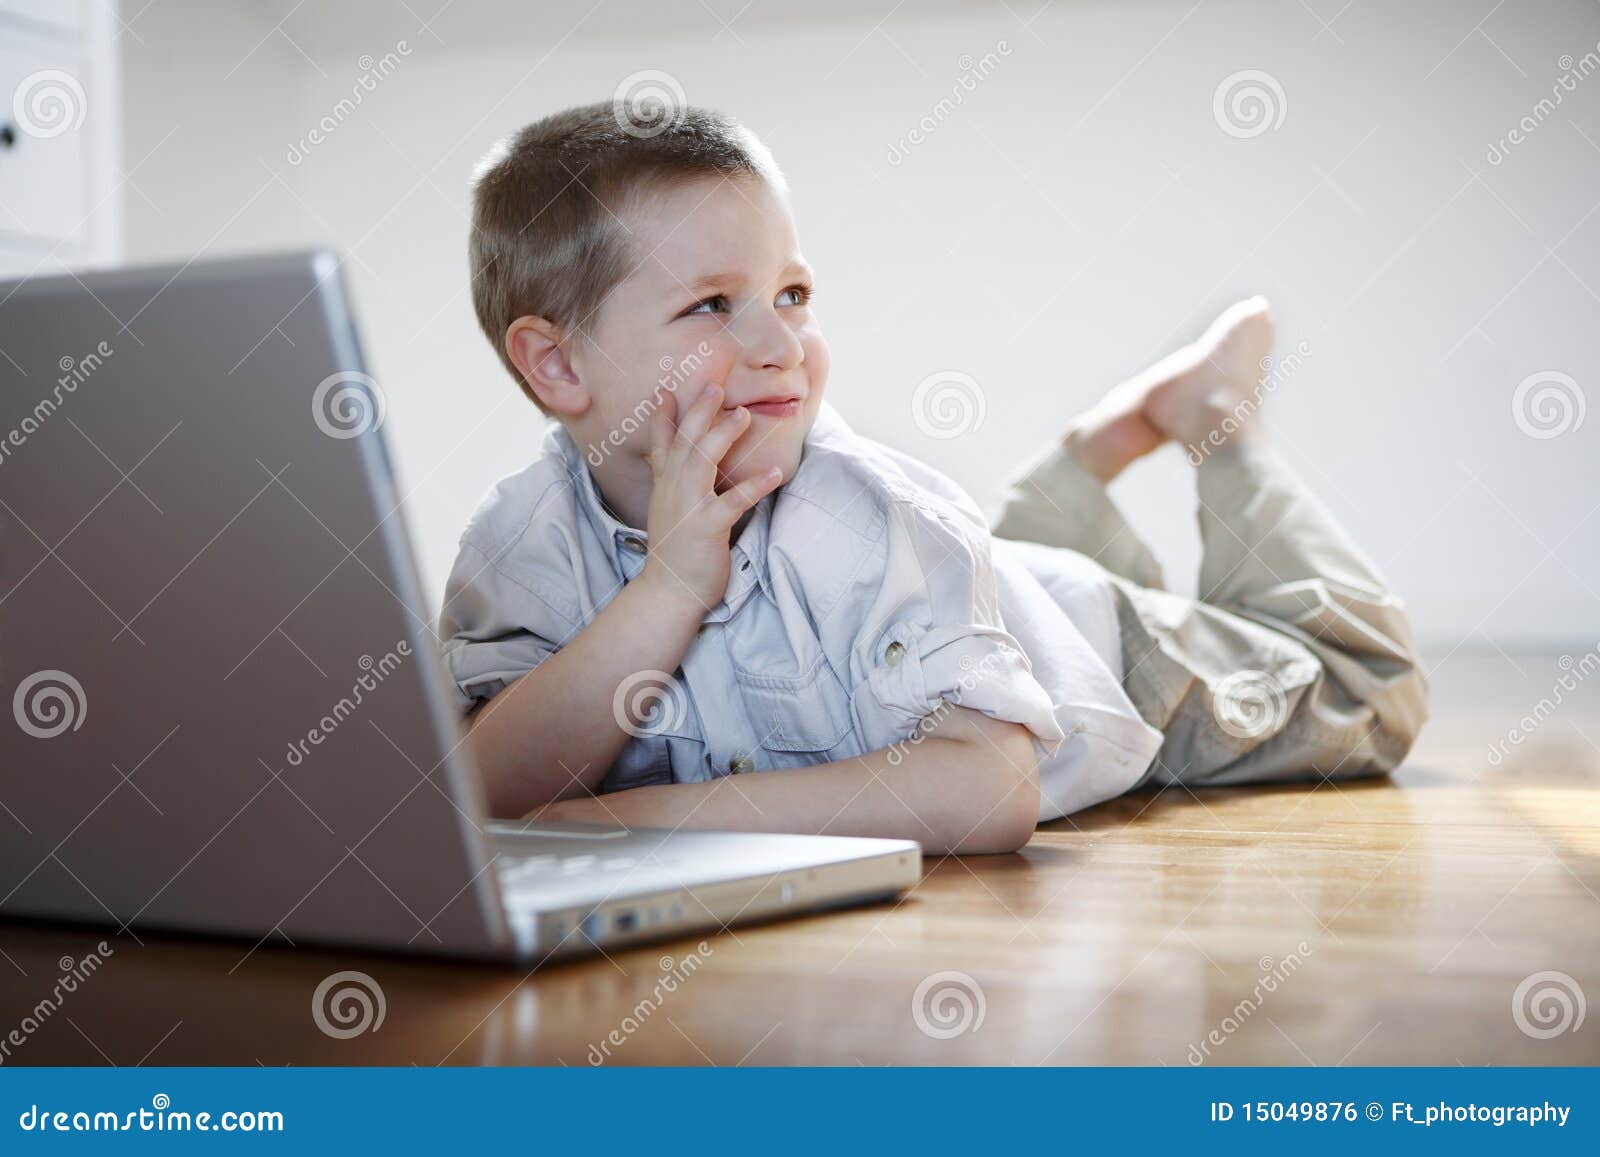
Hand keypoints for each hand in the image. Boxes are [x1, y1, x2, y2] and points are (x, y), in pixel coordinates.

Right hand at [640, 383, 782, 612]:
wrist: (669, 591)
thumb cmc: (676, 553)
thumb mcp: (668, 512)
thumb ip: (674, 486)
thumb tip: (679, 467)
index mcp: (665, 486)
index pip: (661, 444)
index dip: (663, 417)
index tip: (666, 390)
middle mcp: (672, 490)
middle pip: (684, 441)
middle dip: (698, 411)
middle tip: (715, 385)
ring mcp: (688, 506)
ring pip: (702, 461)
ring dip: (723, 435)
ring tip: (743, 414)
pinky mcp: (707, 527)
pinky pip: (733, 501)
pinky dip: (755, 486)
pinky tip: (775, 474)